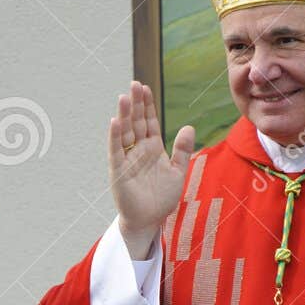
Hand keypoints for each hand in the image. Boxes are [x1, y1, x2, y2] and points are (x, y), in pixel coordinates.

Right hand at [109, 81, 195, 257]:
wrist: (149, 220)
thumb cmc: (162, 198)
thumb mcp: (178, 172)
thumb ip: (182, 150)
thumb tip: (189, 127)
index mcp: (152, 148)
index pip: (149, 122)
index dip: (147, 105)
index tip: (145, 87)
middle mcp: (138, 150)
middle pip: (136, 122)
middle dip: (135, 104)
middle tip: (134, 84)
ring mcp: (127, 159)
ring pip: (125, 133)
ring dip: (124, 115)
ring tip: (123, 97)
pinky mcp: (118, 171)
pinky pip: (116, 151)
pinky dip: (115, 137)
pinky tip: (115, 122)